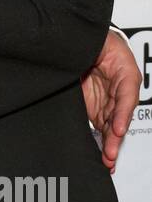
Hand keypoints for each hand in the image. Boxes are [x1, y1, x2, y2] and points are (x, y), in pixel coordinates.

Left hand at [81, 29, 139, 171]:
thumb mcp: (97, 43)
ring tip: (108, 160)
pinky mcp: (96, 110)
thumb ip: (91, 54)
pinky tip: (103, 156)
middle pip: (120, 117)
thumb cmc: (95, 41)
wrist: (82, 45)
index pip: (126, 96)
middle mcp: (119, 91)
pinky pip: (102, 128)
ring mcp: (108, 102)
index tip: (117, 129)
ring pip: (113, 127)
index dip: (122, 114)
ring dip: (111, 144)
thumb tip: (75, 60)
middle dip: (116, 137)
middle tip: (111, 154)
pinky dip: (103, 142)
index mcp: (125, 74)